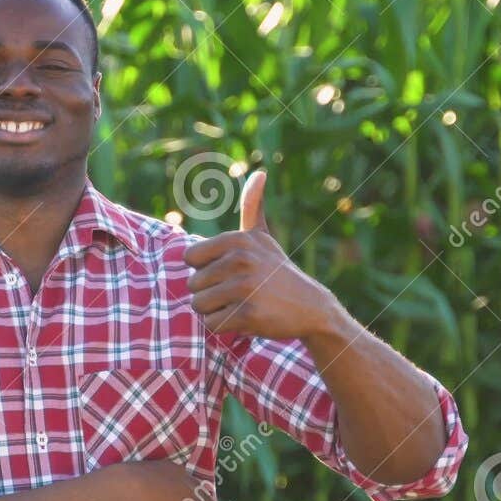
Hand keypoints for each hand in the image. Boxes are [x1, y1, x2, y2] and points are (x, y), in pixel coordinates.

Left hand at [183, 169, 342, 338]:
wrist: (311, 307)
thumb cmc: (277, 271)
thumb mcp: (263, 237)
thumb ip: (253, 207)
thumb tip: (260, 172)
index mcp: (238, 239)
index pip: (189, 258)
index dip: (205, 269)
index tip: (229, 271)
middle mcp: (241, 260)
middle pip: (192, 284)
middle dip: (211, 293)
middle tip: (239, 292)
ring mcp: (245, 287)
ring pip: (198, 306)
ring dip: (216, 311)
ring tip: (241, 304)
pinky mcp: (249, 314)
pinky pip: (212, 325)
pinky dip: (225, 327)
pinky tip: (246, 319)